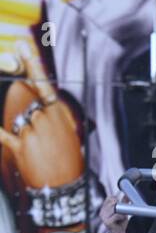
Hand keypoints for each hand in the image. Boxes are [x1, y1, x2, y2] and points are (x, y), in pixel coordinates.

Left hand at [0, 41, 82, 188]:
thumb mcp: (72, 135)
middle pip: (29, 107)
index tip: (24, 44)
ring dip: (25, 132)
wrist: (65, 188)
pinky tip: (2, 133)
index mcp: (60, 115)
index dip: (33, 64)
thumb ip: (57, 117)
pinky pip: (3, 134)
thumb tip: (43, 108)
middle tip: (45, 140)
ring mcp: (31, 132)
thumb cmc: (71, 162)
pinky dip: (1, 133)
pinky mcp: (18, 145)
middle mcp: (44, 119)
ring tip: (38, 150)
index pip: (44, 84)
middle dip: (33, 121)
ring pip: (18, 121)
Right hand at [99, 192, 128, 232]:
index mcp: (104, 208)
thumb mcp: (122, 211)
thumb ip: (123, 203)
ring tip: (121, 218)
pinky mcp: (107, 222)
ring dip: (122, 213)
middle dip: (120, 207)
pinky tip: (120, 221)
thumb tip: (127, 195)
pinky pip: (117, 215)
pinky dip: (122, 217)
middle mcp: (102, 212)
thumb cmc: (120, 222)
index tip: (120, 204)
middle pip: (113, 202)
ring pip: (116, 208)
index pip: (110, 198)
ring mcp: (104, 217)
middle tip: (121, 214)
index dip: (117, 199)